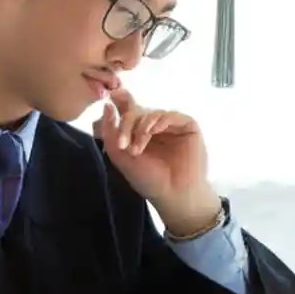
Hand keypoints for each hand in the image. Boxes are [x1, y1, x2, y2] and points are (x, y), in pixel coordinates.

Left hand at [92, 87, 220, 232]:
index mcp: (138, 131)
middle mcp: (154, 125)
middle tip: (122, 146)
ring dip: (141, 128)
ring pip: (151, 113)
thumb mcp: (120, 156)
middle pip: (136, 111)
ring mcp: (171, 125)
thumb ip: (110, 131)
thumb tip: (107, 105)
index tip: (108, 98)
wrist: (174, 195)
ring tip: (136, 150)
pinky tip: (154, 132)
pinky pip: (171, 115)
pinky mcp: (187, 126)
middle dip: (126, 125)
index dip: (118, 102)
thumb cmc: (148, 180)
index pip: (126, 109)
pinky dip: (159, 121)